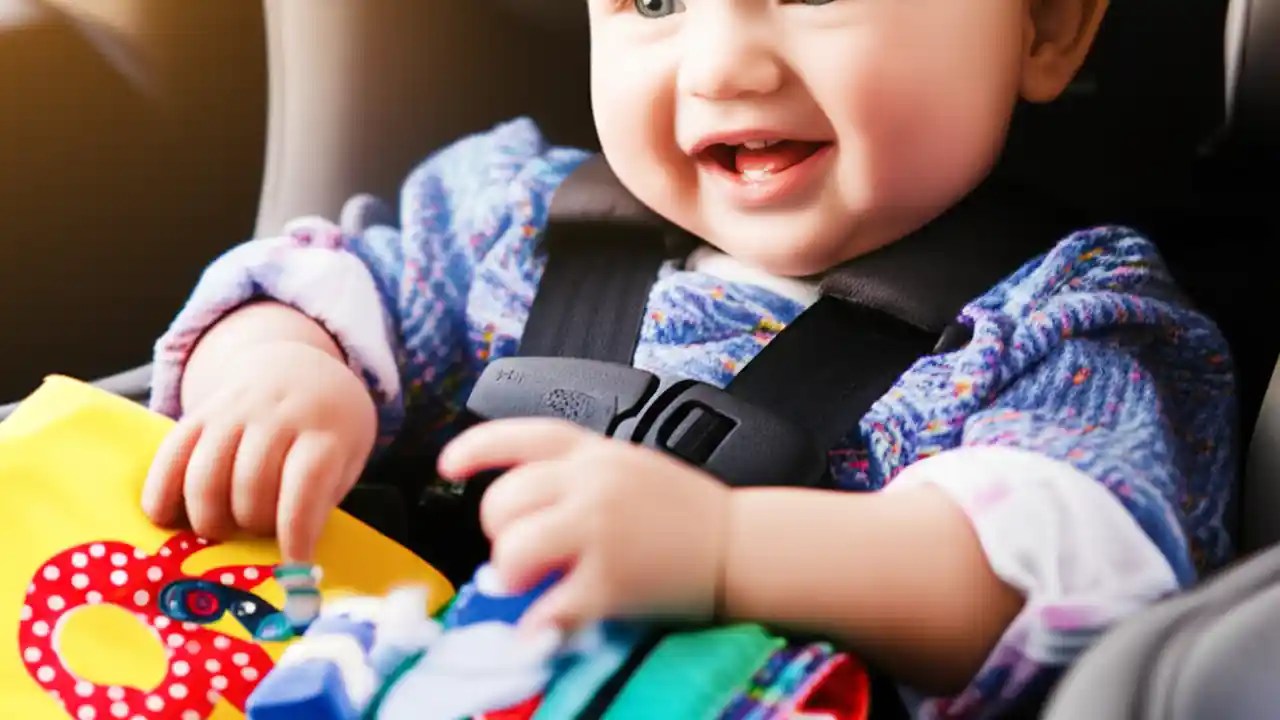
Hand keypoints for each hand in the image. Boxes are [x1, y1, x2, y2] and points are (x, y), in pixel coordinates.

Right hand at [141, 340, 376, 562]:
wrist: (299, 368)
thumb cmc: (326, 431)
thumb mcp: (345, 460)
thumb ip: (318, 502)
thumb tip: (287, 560)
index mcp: (323, 432)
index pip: (305, 483)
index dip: (295, 530)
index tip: (293, 564)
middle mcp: (276, 417)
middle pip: (250, 482)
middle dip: (252, 523)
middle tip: (259, 536)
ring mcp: (233, 412)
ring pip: (206, 473)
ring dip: (209, 517)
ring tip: (221, 531)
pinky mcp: (199, 414)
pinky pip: (171, 455)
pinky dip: (162, 492)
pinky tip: (166, 517)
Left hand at [438, 418, 730, 632]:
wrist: (744, 546)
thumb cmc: (689, 513)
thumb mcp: (632, 467)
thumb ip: (579, 476)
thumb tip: (524, 510)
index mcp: (596, 452)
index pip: (521, 435)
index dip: (475, 448)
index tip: (448, 465)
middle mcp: (594, 483)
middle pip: (503, 500)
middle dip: (501, 533)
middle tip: (525, 555)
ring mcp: (601, 530)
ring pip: (514, 548)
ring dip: (514, 573)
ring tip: (539, 585)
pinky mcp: (613, 581)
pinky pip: (549, 607)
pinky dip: (540, 625)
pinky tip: (550, 625)